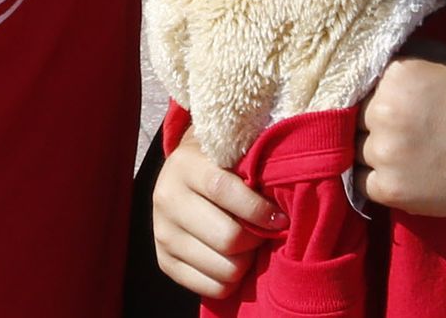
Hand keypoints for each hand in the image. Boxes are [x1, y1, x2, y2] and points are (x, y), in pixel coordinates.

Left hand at [147, 0, 443, 160]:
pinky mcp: (340, 76)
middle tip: (236, 104)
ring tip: (277, 117)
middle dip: (218, 111)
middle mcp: (220, 36)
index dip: (186, 69)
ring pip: (261, 127)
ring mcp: (281, 63)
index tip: (202, 71)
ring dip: (264, 125)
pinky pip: (312, 121)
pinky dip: (311, 122)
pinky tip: (316, 107)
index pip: (168, 60)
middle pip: (208, 107)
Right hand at [152, 132, 282, 299]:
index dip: (258, 209)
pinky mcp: (164, 261)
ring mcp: (162, 233)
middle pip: (228, 238)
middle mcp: (167, 199)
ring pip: (224, 269)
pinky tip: (232, 260)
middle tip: (262, 233)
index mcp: (184, 166)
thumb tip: (282, 211)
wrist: (181, 174)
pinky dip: (232, 281)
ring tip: (247, 246)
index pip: (223, 190)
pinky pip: (213, 289)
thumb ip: (253, 173)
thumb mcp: (231, 156)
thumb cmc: (219, 165)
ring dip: (246, 262)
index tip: (280, 218)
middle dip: (255, 240)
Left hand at [356, 51, 445, 219]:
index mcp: (394, 75)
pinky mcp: (391, 189)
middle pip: (354, 118)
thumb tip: (372, 59)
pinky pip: (363, 184)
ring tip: (407, 155)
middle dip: (373, 125)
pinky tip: (403, 175)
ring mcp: (385, 152)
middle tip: (402, 134)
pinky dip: (379, 181)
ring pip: (356, 151)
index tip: (390, 109)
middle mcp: (384, 111)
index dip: (373, 97)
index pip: (359, 84)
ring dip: (375, 154)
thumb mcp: (443, 59)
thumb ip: (404, 55)